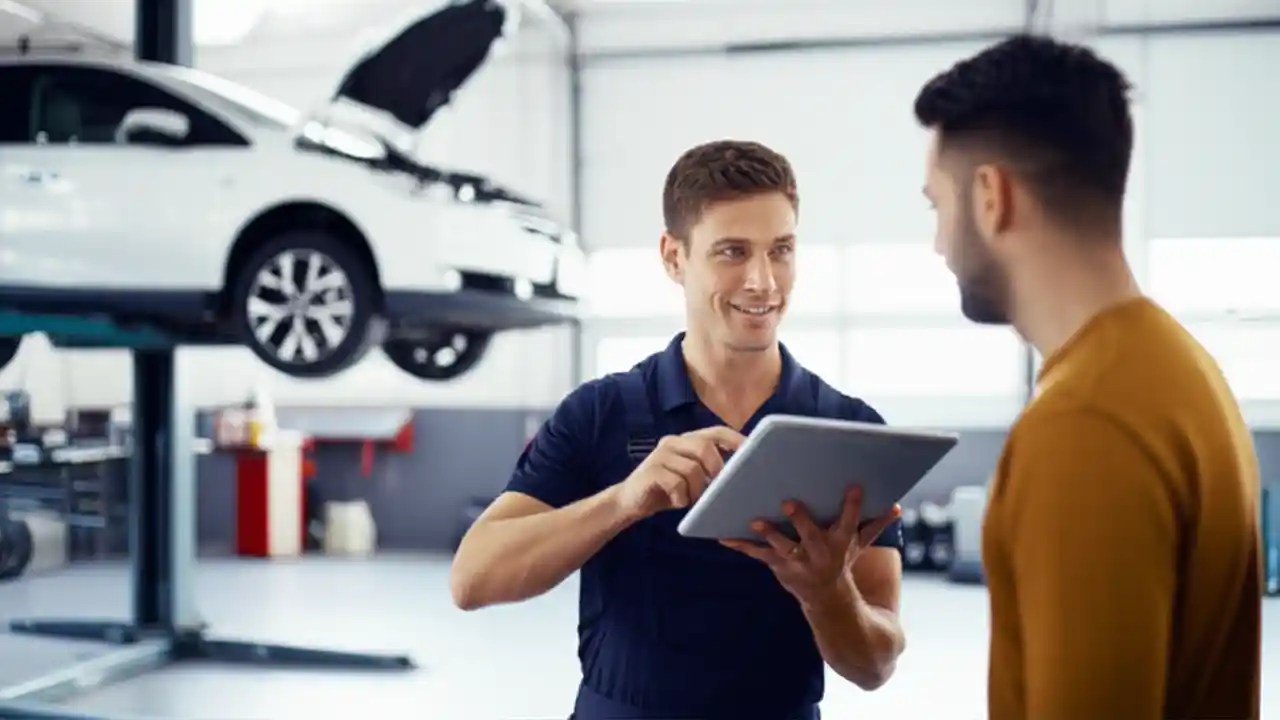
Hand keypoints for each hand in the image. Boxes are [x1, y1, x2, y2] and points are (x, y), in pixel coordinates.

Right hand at [612, 426, 744, 521]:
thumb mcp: (691, 478)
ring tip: (691, 500)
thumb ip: (708, 471)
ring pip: (692, 468)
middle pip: (704, 447)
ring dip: (697, 490)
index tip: (752, 451)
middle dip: (716, 469)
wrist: (629, 501)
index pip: (716, 432)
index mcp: (686, 440)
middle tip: (717, 489)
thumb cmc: (666, 490)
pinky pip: (676, 483)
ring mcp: (660, 455)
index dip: (736, 439)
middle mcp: (673, 442)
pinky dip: (681, 496)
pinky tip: (677, 502)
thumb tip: (740, 476)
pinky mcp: (650, 472)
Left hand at [721, 486, 901, 607]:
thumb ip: (875, 524)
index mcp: (840, 542)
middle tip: (788, 501)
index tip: (854, 486)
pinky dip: (741, 545)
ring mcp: (798, 562)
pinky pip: (758, 554)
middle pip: (811, 535)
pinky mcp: (779, 566)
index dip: (853, 505)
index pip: (850, 521)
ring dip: (769, 535)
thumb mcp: (859, 544)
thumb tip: (896, 506)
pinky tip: (724, 535)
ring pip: (782, 547)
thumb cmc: (841, 560)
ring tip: (755, 521)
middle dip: (800, 520)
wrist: (827, 598)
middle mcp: (820, 553)